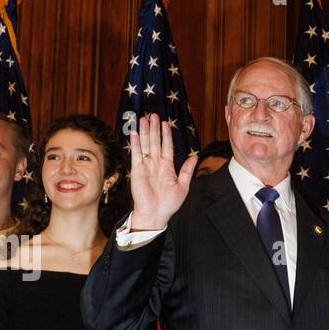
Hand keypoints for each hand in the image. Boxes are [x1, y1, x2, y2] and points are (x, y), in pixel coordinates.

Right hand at [127, 113, 197, 230]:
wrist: (156, 214)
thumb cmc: (169, 204)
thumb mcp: (183, 187)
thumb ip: (187, 171)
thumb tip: (194, 157)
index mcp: (167, 167)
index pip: (167, 146)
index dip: (166, 135)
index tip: (165, 123)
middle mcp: (156, 164)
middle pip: (155, 142)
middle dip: (154, 129)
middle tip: (153, 115)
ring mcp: (146, 166)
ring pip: (145, 145)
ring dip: (144, 132)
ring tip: (143, 119)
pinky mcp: (137, 171)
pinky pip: (136, 154)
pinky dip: (135, 144)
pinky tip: (134, 133)